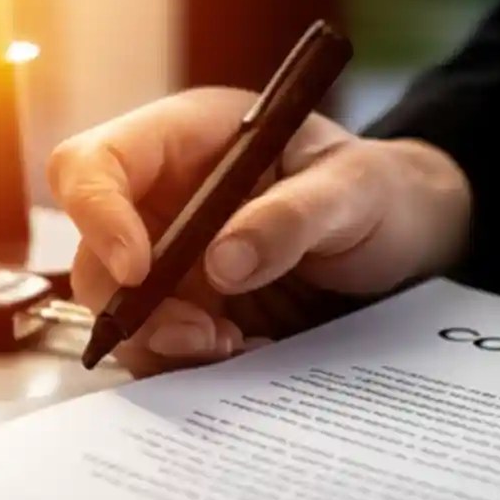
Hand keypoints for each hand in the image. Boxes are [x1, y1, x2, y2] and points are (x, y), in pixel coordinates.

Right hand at [47, 87, 471, 375]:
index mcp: (186, 139)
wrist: (405, 238)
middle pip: (94, 251)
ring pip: (119, 309)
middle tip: (201, 334)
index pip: (95, 164)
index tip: (139, 269)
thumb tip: (222, 264)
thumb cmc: (380, 192)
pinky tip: (242, 352)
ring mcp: (173, 257)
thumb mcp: (354, 191)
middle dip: (133, 304)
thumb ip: (292, 218)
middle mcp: (164, 197)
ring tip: (231, 345)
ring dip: (162, 340)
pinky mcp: (193, 307)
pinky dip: (187, 360)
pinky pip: (159, 342)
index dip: (98, 214)